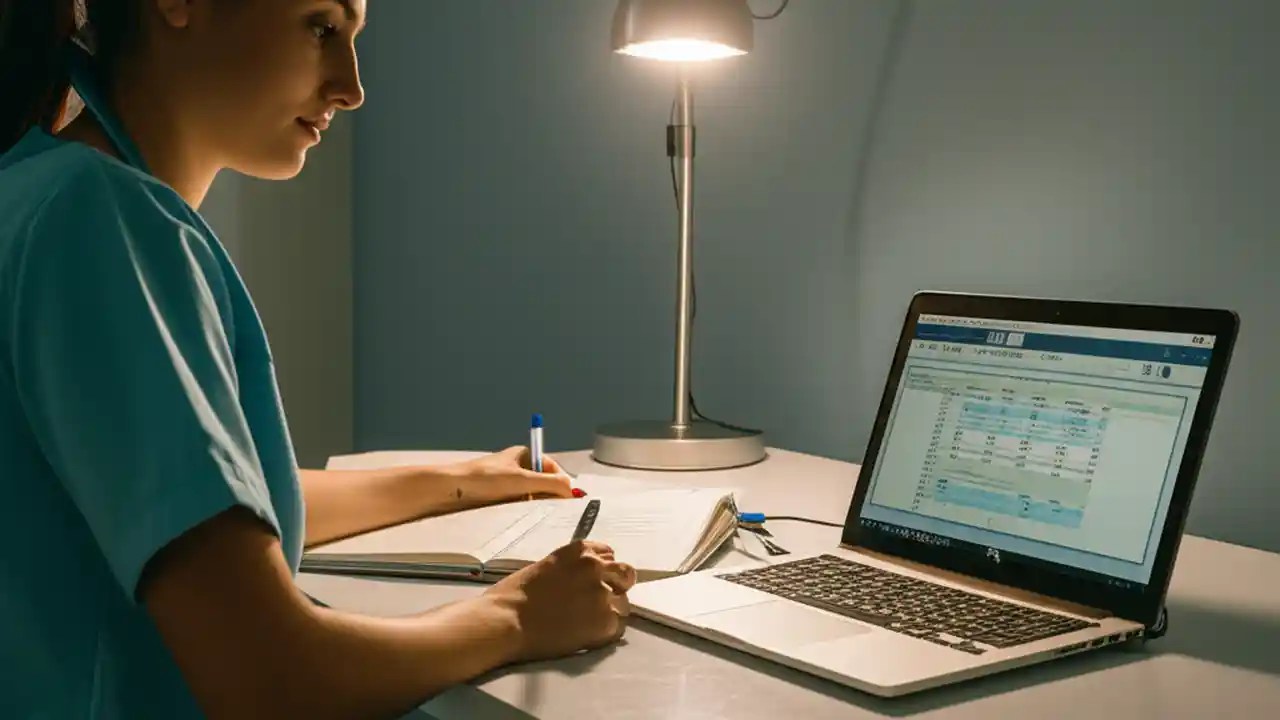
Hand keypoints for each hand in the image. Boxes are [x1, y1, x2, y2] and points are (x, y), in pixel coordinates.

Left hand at [444, 445, 572, 505]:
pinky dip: (522, 512)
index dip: (562, 483)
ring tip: (535, 516)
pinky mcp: (497, 498)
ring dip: (535, 506)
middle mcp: (517, 468)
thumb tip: (573, 491)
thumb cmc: (485, 479)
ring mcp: (507, 484)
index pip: (553, 469)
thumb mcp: (522, 479)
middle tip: (552, 512)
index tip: (568, 500)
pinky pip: (518, 506)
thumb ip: (551, 483)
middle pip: (544, 484)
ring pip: (532, 497)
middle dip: (549, 497)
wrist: (450, 490)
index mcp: (524, 455)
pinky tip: (521, 520)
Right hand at [484, 540, 636, 662]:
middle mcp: (596, 567)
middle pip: (625, 574)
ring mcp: (603, 594)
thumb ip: (570, 569)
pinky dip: (605, 632)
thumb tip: (579, 581)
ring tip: (589, 622)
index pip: (609, 554)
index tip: (594, 581)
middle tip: (597, 602)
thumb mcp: (546, 566)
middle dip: (616, 586)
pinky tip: (587, 635)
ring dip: (611, 611)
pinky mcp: (606, 621)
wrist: (506, 620)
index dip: (602, 569)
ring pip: (624, 603)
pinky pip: (618, 627)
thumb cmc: (513, 595)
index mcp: (581, 551)